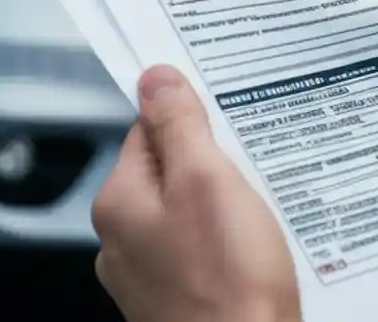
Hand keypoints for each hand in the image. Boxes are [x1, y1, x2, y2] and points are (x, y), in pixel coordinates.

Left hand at [92, 66, 300, 321]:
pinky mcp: (176, 299)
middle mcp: (121, 240)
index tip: (225, 118)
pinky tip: (252, 249)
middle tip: (252, 167)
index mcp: (119, 202)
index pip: (146, 130)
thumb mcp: (207, 180)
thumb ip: (179, 124)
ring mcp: (147, 275)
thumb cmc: (228, 282)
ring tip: (258, 212)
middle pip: (169, 172)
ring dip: (222, 206)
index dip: (190, 119)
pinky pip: (199, 252)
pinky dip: (224, 244)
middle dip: (212, 165)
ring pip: (187, 214)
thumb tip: (155, 78)